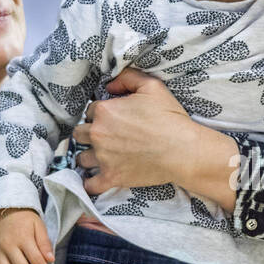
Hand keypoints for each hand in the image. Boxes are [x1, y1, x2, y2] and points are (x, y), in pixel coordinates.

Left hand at [72, 68, 200, 194]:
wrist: (183, 150)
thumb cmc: (169, 119)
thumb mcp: (152, 87)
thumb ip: (128, 78)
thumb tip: (110, 84)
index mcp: (105, 111)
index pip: (91, 110)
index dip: (101, 114)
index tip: (112, 119)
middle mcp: (99, 134)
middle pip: (80, 133)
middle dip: (89, 133)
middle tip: (104, 136)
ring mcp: (103, 158)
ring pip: (82, 158)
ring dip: (89, 157)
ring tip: (101, 156)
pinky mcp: (112, 177)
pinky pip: (91, 185)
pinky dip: (90, 184)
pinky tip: (94, 181)